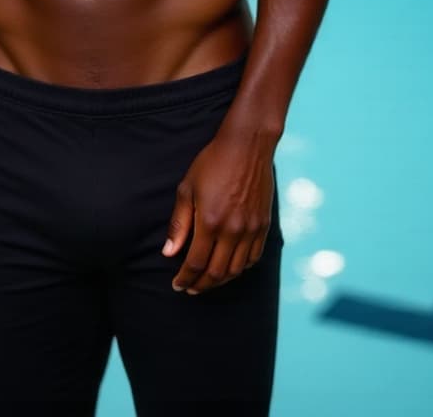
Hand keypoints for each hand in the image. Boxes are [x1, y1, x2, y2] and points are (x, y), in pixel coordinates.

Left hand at [162, 130, 276, 294]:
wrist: (247, 145)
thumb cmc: (213, 162)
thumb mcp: (188, 188)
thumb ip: (179, 223)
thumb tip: (168, 252)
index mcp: (210, 221)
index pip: (195, 263)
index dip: (185, 278)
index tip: (177, 284)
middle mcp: (232, 230)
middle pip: (216, 272)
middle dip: (201, 284)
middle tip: (190, 288)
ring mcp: (251, 229)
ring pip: (236, 270)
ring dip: (220, 280)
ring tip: (208, 281)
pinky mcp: (264, 225)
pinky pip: (253, 258)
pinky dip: (240, 269)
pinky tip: (230, 268)